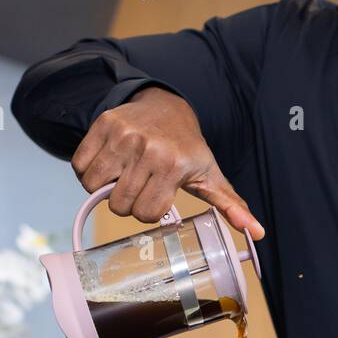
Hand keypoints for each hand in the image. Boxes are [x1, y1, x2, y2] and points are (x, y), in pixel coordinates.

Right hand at [71, 87, 263, 239]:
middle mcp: (147, 149)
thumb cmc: (187, 147)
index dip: (148, 212)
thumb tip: (257, 232)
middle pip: (120, 204)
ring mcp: (122, 136)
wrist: (167, 105)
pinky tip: (107, 167)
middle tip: (139, 187)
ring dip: (105, 189)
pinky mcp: (103, 125)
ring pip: (95, 186)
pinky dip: (88, 173)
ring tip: (122, 177)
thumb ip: (230, 206)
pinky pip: (80, 166)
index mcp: (174, 164)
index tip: (155, 199)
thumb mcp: (210, 175)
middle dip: (127, 203)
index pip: (146, 213)